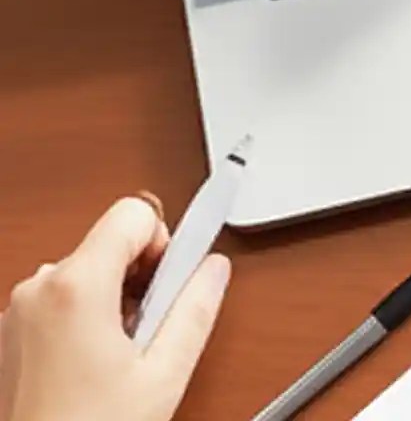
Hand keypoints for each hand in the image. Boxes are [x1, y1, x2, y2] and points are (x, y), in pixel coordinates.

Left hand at [0, 197, 231, 420]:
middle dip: (143, 277)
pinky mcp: (11, 330)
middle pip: (111, 244)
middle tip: (154, 329)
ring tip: (126, 352)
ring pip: (89, 272)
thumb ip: (196, 308)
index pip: (133, 214)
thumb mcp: (164, 372)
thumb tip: (214, 269)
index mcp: (76, 286)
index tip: (180, 274)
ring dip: (117, 300)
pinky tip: (98, 360)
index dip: (166, 241)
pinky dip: (88, 317)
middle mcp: (38, 288)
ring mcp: (19, 310)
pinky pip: (62, 299)